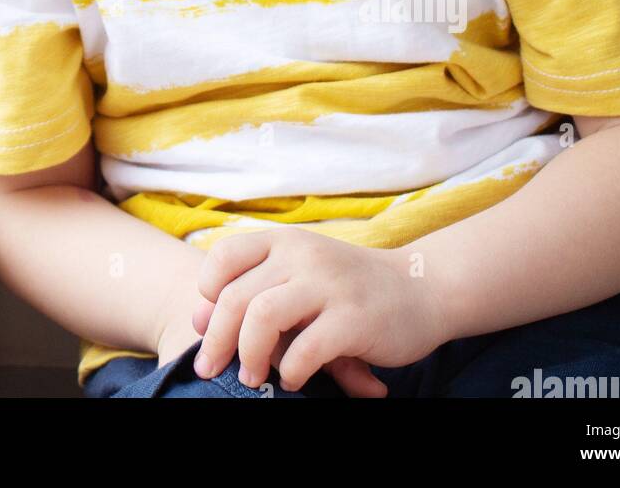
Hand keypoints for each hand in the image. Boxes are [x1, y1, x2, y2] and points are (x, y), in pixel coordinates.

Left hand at [190, 229, 451, 393]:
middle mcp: (302, 255)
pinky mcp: (353, 318)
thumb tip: (198, 317)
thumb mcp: (300, 276)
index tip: (210, 319)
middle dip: (217, 339)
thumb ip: (254, 291)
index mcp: (286, 241)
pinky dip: (292, 371)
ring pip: (262, 317)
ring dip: (249, 355)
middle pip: (236, 296)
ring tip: (251, 376)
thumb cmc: (349, 286)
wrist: (421, 288)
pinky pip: (306, 349)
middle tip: (211, 368)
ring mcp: (329, 284)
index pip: (224, 255)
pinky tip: (295, 378)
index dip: (208, 290)